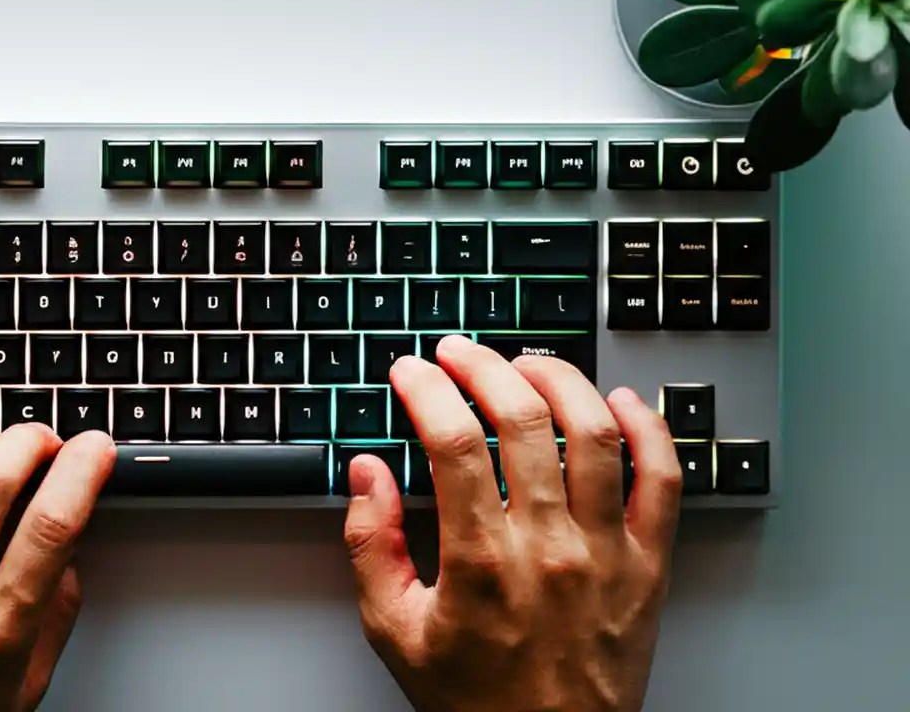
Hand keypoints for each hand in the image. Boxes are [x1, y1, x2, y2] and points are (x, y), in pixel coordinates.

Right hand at [344, 335, 682, 711]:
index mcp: (481, 562)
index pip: (452, 441)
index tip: (411, 372)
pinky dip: (650, 429)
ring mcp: (607, 551)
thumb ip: (369, 547)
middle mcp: (549, 546)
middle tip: (459, 352)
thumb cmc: (474, 700)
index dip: (426, 390)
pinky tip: (622, 401)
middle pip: (522, 420)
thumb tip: (365, 475)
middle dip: (483, 367)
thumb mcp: (393, 631)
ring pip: (595, 433)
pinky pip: (665, 479)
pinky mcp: (650, 564)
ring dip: (559, 380)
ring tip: (527, 364)